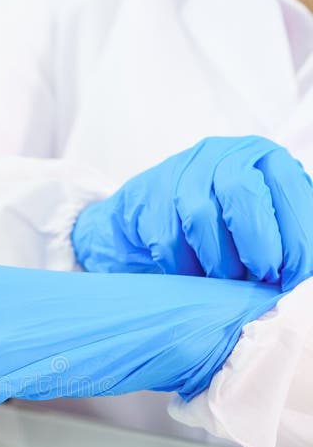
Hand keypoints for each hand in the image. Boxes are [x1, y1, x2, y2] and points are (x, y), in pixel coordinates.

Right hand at [72, 136, 312, 290]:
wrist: (153, 212)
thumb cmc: (220, 222)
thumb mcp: (260, 223)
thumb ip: (278, 247)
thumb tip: (282, 291)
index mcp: (262, 157)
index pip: (287, 187)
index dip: (297, 235)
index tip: (295, 274)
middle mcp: (222, 155)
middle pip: (242, 192)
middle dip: (258, 245)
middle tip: (264, 278)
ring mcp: (181, 173)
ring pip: (201, 217)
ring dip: (220, 263)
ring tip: (228, 282)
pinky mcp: (150, 197)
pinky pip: (169, 241)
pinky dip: (186, 270)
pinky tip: (195, 279)